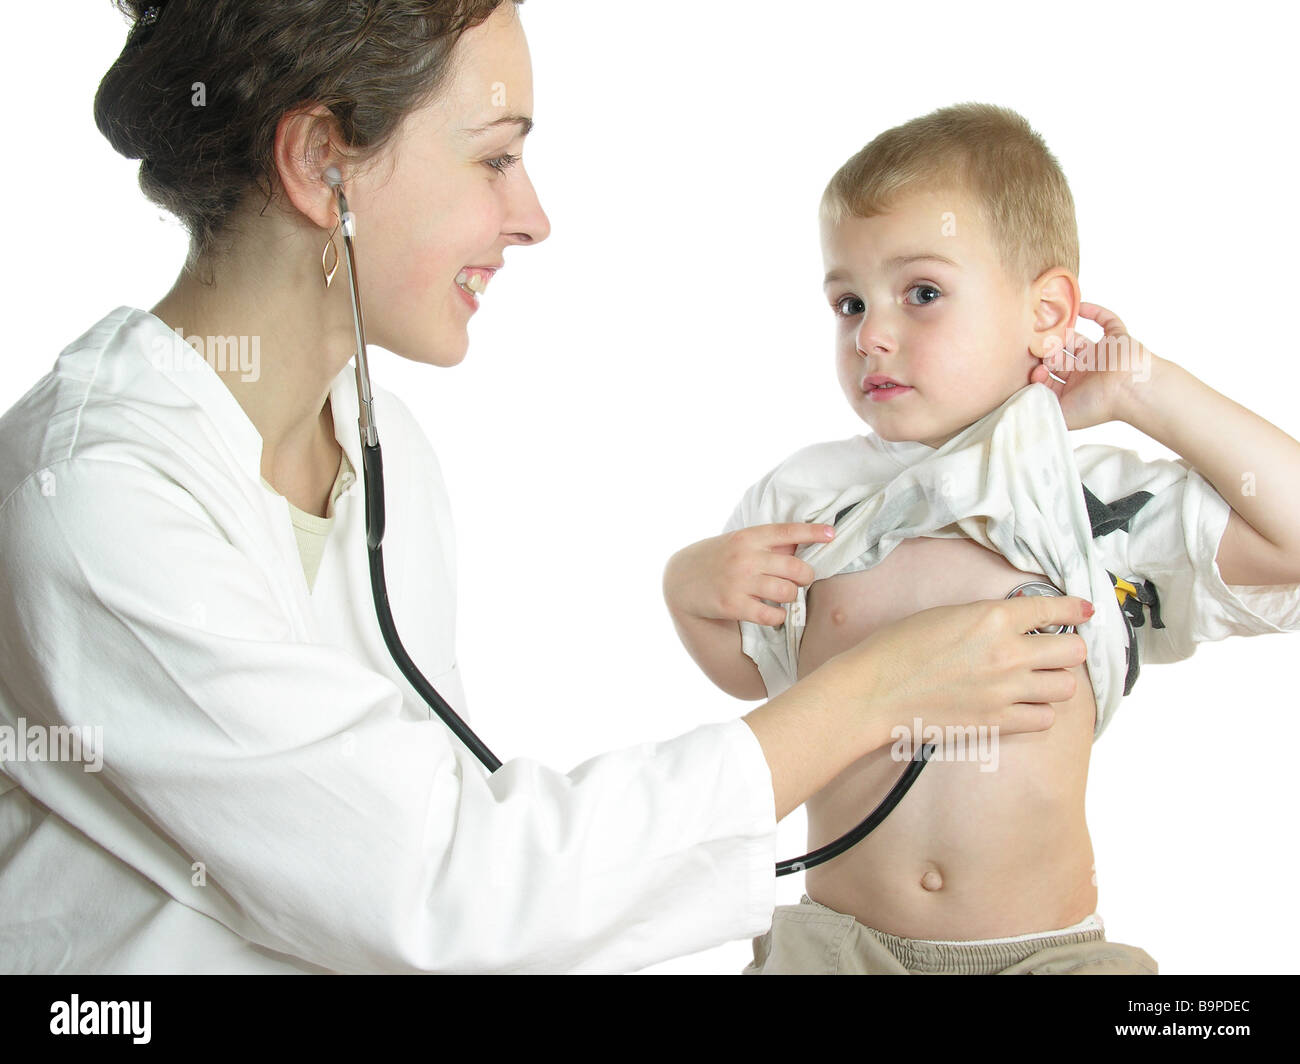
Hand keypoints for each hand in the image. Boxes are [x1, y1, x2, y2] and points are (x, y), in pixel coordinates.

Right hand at [663, 523, 833, 626]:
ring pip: (787, 593)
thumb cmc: (718, 559)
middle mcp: (746, 557)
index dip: (813, 532)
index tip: (832, 534)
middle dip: (806, 577)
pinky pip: (771, 615)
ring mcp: (739, 581)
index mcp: (749, 536)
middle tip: (801, 581)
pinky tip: (774, 613)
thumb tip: (803, 546)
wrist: (680, 580)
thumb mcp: (739, 542)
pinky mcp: (732, 605)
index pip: (788, 532)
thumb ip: (768, 544)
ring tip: (784, 597)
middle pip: (796, 568)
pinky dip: (778, 616)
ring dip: (791, 597)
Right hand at [828, 593, 1093, 740]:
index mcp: (994, 617)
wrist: (875, 691)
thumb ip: (988, 617)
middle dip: (1067, 647)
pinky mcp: (997, 722)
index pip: (1054, 610)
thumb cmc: (899, 647)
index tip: (1083, 611)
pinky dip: (1039, 711)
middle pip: (1073, 651)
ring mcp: (1006, 691)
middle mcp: (1008, 653)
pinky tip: (1023, 704)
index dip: (1075, 609)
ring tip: (1037, 679)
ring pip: (1067, 687)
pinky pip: (1044, 719)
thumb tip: (1016, 621)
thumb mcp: (947, 614)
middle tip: (1053, 648)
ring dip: (1056, 680)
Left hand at [1029, 301, 1152, 429]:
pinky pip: (1106, 320)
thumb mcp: (1063, 414)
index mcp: (1075, 388)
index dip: (1039, 372)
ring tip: (1050, 327)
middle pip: (1060, 355)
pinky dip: (1094, 311)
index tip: (1036, 371)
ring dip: (1063, 333)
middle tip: (1039, 347)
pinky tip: (1079, 306)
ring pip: (1077, 338)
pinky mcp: (1117, 338)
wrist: (1131, 391)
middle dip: (1048, 351)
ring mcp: (1102, 354)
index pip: (1050, 375)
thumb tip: (1024, 398)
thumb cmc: (1098, 405)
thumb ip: (1044, 407)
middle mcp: (1087, 371)